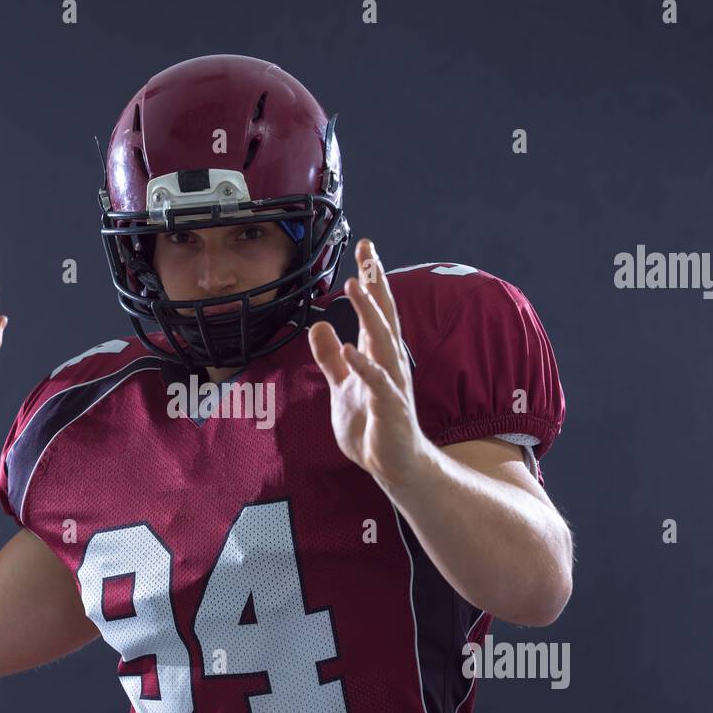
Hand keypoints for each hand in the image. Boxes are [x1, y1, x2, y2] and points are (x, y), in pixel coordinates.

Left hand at [308, 239, 427, 490]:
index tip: (364, 247)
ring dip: (370, 313)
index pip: (376, 309)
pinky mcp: (389, 408)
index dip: (370, 278)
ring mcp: (391, 383)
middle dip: (376, 281)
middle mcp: (389, 362)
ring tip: (355, 285)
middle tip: (367, 250)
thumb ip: (329, 357)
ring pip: (383, 340)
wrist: (393, 465)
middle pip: (384, 314)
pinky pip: (377, 382)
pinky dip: (364, 365)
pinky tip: (349, 348)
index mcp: (378, 354)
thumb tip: (319, 325)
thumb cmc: (371, 425)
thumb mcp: (341, 385)